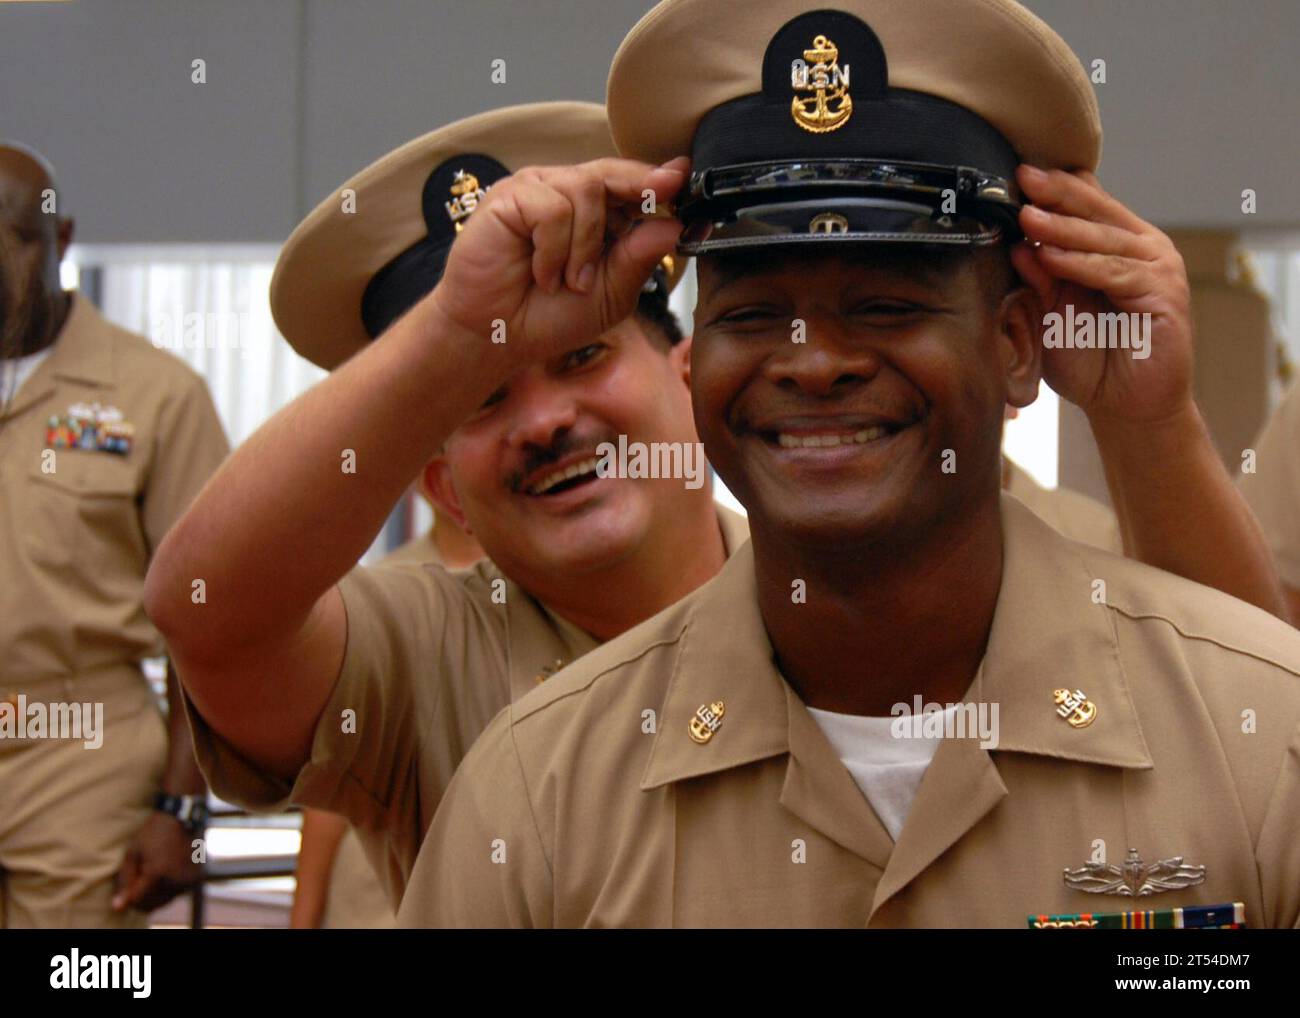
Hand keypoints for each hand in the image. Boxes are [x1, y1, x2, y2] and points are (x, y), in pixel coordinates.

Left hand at [112, 811, 202, 913]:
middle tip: (138, 880)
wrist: (180, 819)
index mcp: (157, 872)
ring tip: (153, 874)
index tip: (124, 892)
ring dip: (154, 895)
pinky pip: (175, 894)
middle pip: (150, 905)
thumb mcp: (132, 854)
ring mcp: (186, 880)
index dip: (128, 899)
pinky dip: (167, 889)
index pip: (137, 901)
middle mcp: (175, 879)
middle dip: (141, 898)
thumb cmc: (151, 835)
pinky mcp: (194, 879)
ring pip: (163, 901)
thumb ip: (125, 882)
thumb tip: (117, 908)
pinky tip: (165, 873)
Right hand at [430, 156, 688, 360]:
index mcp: (595, 214)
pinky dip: (553, 250)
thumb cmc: (549, 316)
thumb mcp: (610, 293)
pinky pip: (551, 209)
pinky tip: (541, 273)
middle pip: (613, 172)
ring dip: (584, 247)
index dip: (658, 180)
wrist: (499, 337)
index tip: (683, 176)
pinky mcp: (508, 197)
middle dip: (640, 184)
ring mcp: (536, 191)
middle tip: (664, 189)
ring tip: (566, 282)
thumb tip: (675, 225)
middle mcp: (565, 194)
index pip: (630, 186)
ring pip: (586, 191)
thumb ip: (639, 258)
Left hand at [1011, 165, 1193, 425]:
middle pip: (1096, 211)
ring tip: (1028, 217)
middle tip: (1022, 178)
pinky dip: (1081, 264)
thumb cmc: (1090, 360)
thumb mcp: (1053, 315)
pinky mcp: (1165, 294)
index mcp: (1116, 245)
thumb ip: (1040, 281)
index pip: (1087, 205)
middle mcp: (1142, 248)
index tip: (1017, 171)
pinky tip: (1050, 256)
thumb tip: (1018, 245)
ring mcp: (1158, 268)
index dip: (1055, 187)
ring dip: (1062, 228)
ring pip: (1103, 240)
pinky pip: (1115, 272)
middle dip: (1056, 194)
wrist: (1125, 406)